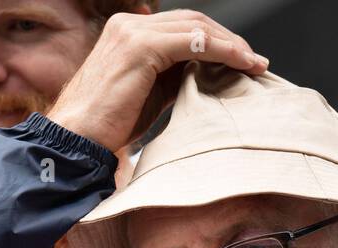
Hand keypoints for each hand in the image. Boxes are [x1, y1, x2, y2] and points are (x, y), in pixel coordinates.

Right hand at [47, 10, 267, 152]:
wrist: (80, 136)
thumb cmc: (113, 121)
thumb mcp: (151, 92)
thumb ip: (175, 75)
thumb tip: (208, 73)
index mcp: (130, 31)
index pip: (184, 25)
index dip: (217, 40)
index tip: (244, 60)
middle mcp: (130, 24)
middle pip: (194, 20)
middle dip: (230, 40)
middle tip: (257, 61)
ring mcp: (133, 32)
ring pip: (196, 28)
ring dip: (231, 45)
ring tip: (254, 64)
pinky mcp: (140, 48)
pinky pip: (192, 42)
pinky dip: (221, 51)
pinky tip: (240, 63)